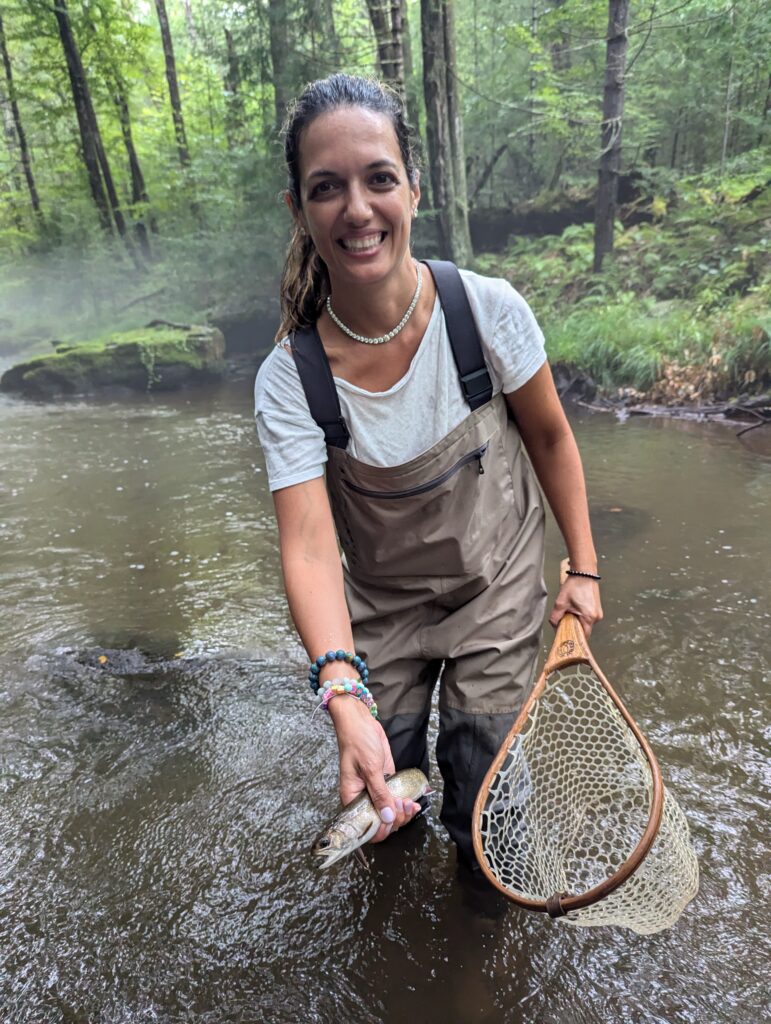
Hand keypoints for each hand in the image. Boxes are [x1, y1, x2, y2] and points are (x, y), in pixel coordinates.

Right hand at [329, 696, 421, 842]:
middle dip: (395, 818)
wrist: (360, 722)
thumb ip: (379, 793)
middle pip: (381, 820)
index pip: (366, 825)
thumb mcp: (370, 768)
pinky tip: (413, 800)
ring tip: (410, 803)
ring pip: (390, 810)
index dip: (380, 828)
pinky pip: (395, 797)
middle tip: (404, 806)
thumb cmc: (358, 742)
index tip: (392, 820)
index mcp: (352, 798)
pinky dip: (404, 801)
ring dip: (402, 811)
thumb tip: (387, 817)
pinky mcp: (385, 780)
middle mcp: (363, 797)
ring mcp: (375, 789)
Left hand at [548, 576, 602, 637]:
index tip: (567, 638)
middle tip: (565, 622)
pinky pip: (588, 617)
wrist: (584, 573)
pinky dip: (581, 616)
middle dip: (574, 628)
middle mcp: (597, 617)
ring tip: (570, 611)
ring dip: (577, 621)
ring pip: (586, 623)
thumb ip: (555, 617)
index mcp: (589, 617)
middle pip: (584, 630)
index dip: (574, 638)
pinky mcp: (597, 608)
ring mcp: (598, 612)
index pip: (583, 636)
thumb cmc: (574, 586)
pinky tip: (575, 608)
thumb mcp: (560, 603)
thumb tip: (554, 626)